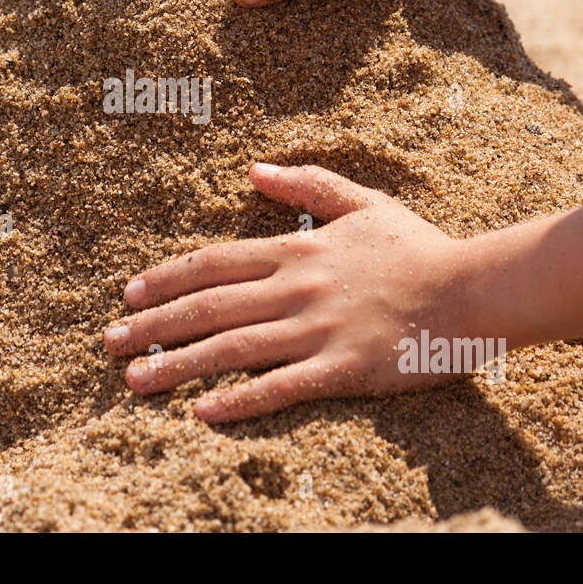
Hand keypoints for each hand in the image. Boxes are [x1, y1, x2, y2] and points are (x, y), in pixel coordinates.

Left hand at [104, 163, 479, 421]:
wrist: (473, 290)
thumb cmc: (418, 249)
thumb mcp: (364, 203)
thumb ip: (308, 185)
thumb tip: (254, 170)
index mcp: (297, 250)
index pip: (214, 263)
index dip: (166, 278)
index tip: (128, 294)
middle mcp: (295, 288)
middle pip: (208, 307)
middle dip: (152, 325)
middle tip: (109, 342)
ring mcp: (316, 330)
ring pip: (231, 348)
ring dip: (177, 364)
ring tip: (134, 380)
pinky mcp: (341, 369)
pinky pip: (280, 388)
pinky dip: (238, 400)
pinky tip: (202, 413)